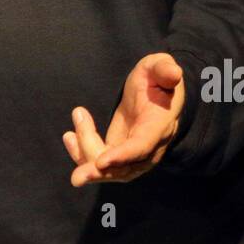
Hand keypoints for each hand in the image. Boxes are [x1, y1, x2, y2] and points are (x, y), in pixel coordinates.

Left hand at [62, 52, 185, 184]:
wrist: (156, 94)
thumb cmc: (157, 78)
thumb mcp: (160, 67)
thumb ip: (164, 69)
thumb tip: (173, 73)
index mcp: (159, 125)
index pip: (143, 146)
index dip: (123, 156)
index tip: (101, 162)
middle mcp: (149, 147)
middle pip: (125, 167)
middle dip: (100, 174)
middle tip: (76, 176)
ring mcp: (134, 155)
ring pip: (110, 169)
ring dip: (86, 157)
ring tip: (70, 134)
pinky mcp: (120, 154)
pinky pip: (101, 165)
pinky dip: (82, 155)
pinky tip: (70, 137)